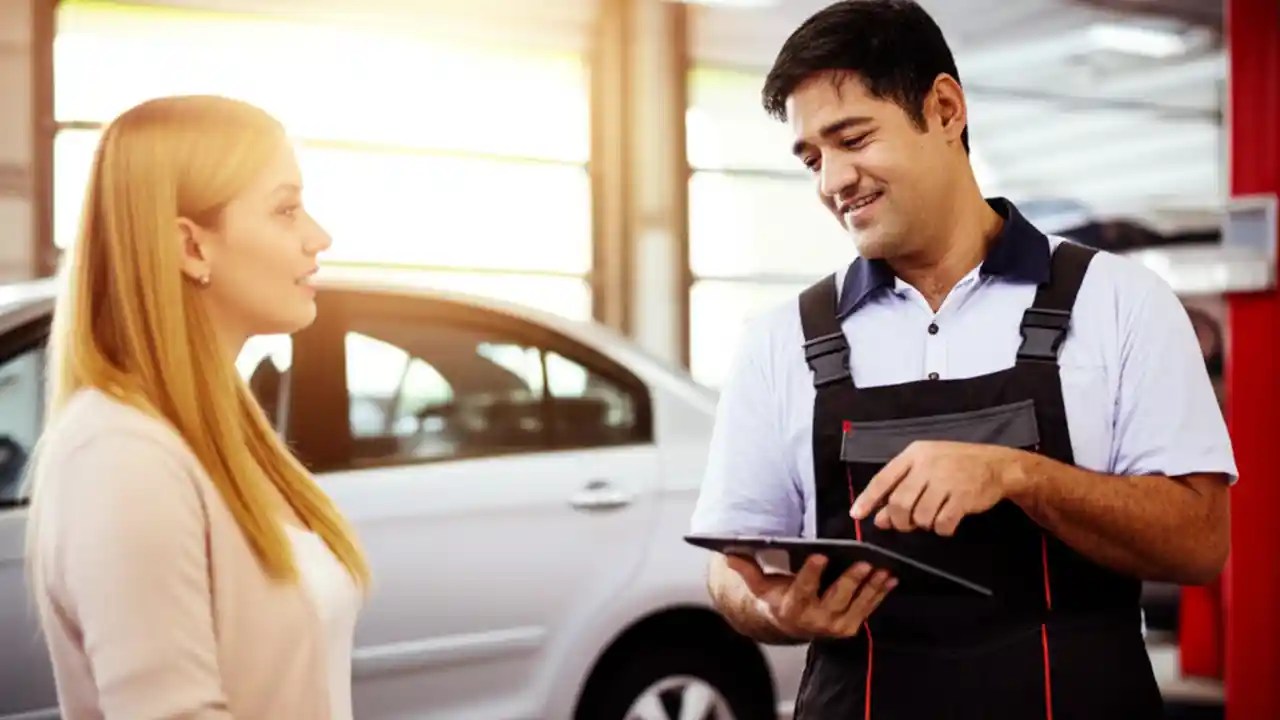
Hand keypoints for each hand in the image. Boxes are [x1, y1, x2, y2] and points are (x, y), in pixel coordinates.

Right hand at [726, 553, 895, 640]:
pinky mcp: (850, 627)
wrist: (788, 625)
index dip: (812, 572)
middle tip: (864, 561)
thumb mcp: (760, 586)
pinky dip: (880, 593)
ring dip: (872, 585)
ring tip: (883, 568)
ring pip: (858, 603)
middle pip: (837, 597)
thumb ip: (748, 569)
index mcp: (792, 608)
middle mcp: (815, 620)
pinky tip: (890, 578)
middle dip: (851, 579)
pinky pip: (868, 609)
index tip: (820, 555)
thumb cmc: (776, 598)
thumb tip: (729, 552)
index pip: (803, 588)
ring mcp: (836, 626)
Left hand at [850, 441, 1023, 535]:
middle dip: (899, 520)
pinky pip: (942, 524)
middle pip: (899, 503)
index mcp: (914, 454)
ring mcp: (946, 481)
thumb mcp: (926, 467)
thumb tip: (879, 518)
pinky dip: (942, 529)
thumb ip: (901, 488)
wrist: (997, 465)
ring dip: (922, 524)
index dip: (868, 499)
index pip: (883, 479)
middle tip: (906, 524)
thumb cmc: (956, 464)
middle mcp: (927, 465)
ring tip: (931, 517)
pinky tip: (947, 522)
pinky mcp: (963, 498)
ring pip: (919, 517)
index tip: (857, 515)